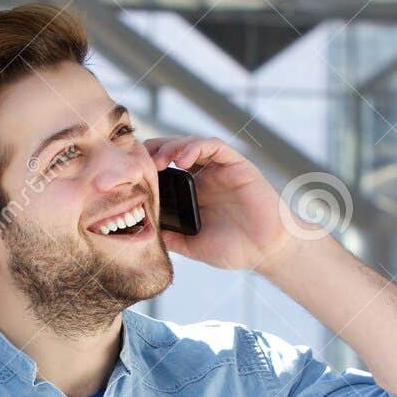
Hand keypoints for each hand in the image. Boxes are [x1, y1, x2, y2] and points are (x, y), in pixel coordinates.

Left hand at [144, 135, 304, 272]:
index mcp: (193, 193)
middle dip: (154, 152)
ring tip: (158, 160)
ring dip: (171, 147)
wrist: (267, 251)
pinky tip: (182, 160)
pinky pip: (214, 146)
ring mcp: (220, 169)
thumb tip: (141, 231)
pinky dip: (195, 147)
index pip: (165, 170)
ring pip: (191, 144)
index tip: (130, 175)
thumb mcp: (192, 245)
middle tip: (139, 164)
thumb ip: (170, 236)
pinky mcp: (236, 164)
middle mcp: (205, 177)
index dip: (147, 167)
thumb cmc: (234, 249)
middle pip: (174, 152)